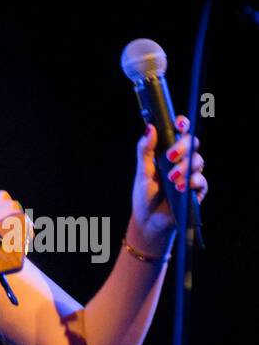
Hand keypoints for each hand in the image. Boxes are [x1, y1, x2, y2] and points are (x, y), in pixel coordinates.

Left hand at [130, 115, 206, 252]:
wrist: (148, 221)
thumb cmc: (145, 195)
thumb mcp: (142, 172)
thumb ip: (145, 150)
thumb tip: (150, 128)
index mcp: (169, 153)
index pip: (180, 133)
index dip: (183, 124)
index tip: (179, 123)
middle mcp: (183, 161)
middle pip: (192, 143)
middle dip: (183, 147)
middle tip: (170, 156)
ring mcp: (191, 174)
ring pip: (198, 160)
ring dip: (184, 168)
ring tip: (171, 179)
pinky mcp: (197, 190)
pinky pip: (201, 180)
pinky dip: (192, 182)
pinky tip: (181, 188)